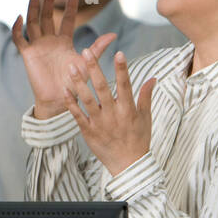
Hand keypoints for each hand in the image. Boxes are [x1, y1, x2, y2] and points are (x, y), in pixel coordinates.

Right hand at [11, 0, 115, 117]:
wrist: (61, 100)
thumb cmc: (75, 84)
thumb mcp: (87, 63)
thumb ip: (97, 48)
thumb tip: (113, 35)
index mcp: (64, 42)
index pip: (66, 20)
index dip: (69, 7)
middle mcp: (49, 42)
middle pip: (47, 16)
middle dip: (48, 1)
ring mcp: (37, 47)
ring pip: (33, 22)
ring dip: (33, 8)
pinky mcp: (28, 55)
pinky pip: (20, 39)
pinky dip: (17, 29)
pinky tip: (19, 17)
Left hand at [64, 50, 155, 176]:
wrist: (128, 165)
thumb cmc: (138, 140)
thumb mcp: (145, 118)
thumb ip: (146, 96)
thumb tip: (153, 78)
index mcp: (128, 110)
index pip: (126, 85)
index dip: (123, 69)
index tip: (119, 53)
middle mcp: (113, 114)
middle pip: (103, 88)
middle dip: (94, 69)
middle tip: (86, 52)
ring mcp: (100, 123)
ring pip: (87, 99)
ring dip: (78, 83)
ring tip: (70, 67)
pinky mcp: (88, 131)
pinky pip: (77, 115)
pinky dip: (71, 103)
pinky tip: (65, 90)